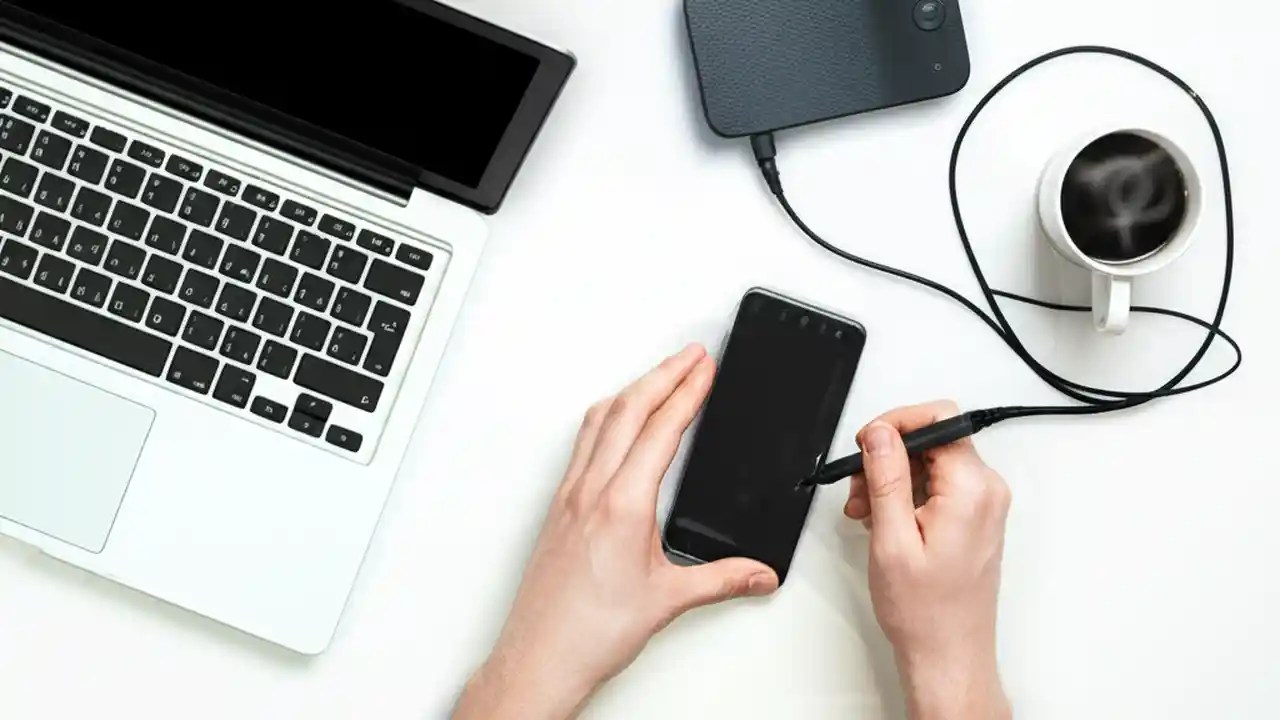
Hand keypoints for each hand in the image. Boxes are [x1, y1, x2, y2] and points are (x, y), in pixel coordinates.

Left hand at [453, 345, 778, 719]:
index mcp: (622, 504)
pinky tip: (618, 421)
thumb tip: (758, 572)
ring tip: (659, 375)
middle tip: (692, 355)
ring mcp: (570, 495)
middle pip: (629, 408)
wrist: (539, 657)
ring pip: (601, 420)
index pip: (661, 429)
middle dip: (663, 373)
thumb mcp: (668, 601)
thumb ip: (721, 580)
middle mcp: (591, 490)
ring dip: (633, 389)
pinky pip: (584, 443)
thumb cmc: (588, 632)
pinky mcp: (559, 506)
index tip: (705, 366)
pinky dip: (608, 416)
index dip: (687, 391)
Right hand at [845, 401, 1012, 719]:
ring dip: (890, 479)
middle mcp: (986, 491)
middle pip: (932, 440)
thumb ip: (886, 477)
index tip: (867, 443)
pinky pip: (936, 486)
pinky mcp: (972, 518)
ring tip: (865, 512)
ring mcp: (982, 505)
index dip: (896, 423)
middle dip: (887, 456)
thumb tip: (881, 433)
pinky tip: (883, 521)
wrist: (948, 655)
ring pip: (929, 463)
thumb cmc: (925, 611)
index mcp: (972, 490)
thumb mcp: (891, 538)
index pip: (939, 420)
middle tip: (858, 488)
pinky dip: (904, 495)